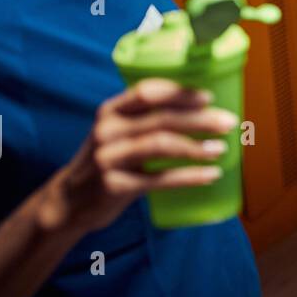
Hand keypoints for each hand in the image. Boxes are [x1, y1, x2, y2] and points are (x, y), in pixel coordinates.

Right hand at [40, 78, 238, 235]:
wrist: (68, 204)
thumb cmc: (106, 162)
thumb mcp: (115, 133)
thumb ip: (143, 119)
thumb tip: (202, 110)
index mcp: (110, 111)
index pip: (147, 92)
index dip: (180, 93)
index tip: (208, 97)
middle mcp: (106, 131)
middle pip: (161, 118)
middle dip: (200, 119)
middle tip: (229, 123)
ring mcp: (108, 159)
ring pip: (161, 144)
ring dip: (196, 146)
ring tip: (221, 149)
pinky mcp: (113, 186)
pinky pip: (160, 179)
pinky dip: (189, 176)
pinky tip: (211, 174)